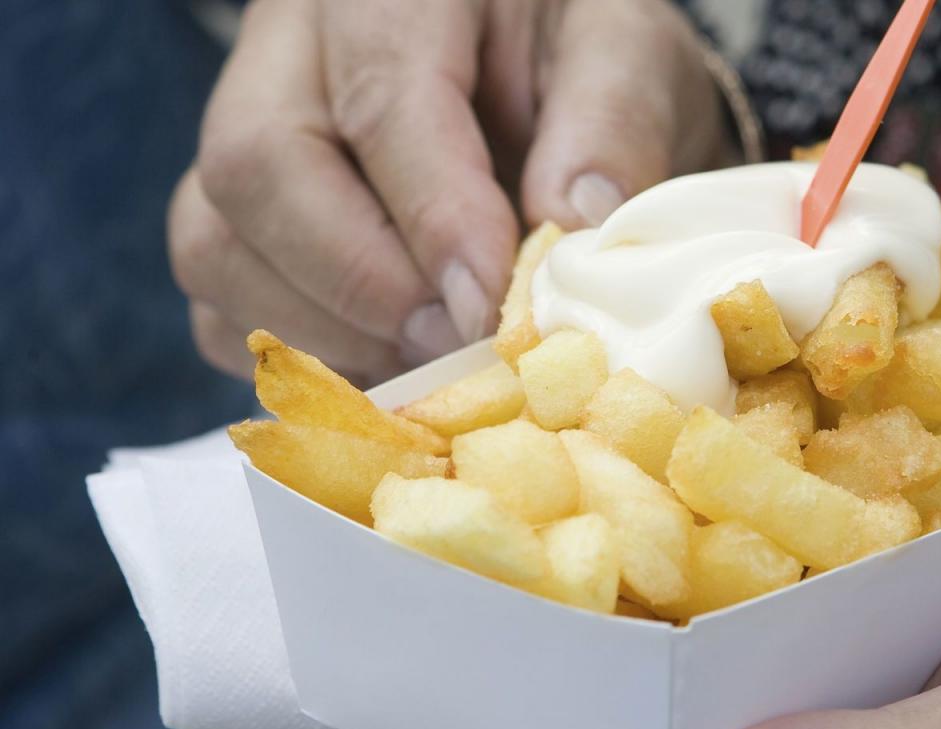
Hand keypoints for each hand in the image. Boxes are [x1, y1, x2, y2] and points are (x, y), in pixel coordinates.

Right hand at [170, 0, 734, 383]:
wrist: (561, 82)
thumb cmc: (589, 59)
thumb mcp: (629, 54)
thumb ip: (612, 123)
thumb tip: (570, 227)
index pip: (380, 98)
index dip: (433, 217)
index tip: (492, 308)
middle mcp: (291, 47)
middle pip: (256, 165)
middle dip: (362, 284)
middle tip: (461, 348)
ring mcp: (246, 130)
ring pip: (215, 243)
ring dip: (324, 335)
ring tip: (435, 367)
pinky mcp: (238, 220)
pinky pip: (219, 306)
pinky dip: (300, 361)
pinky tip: (393, 372)